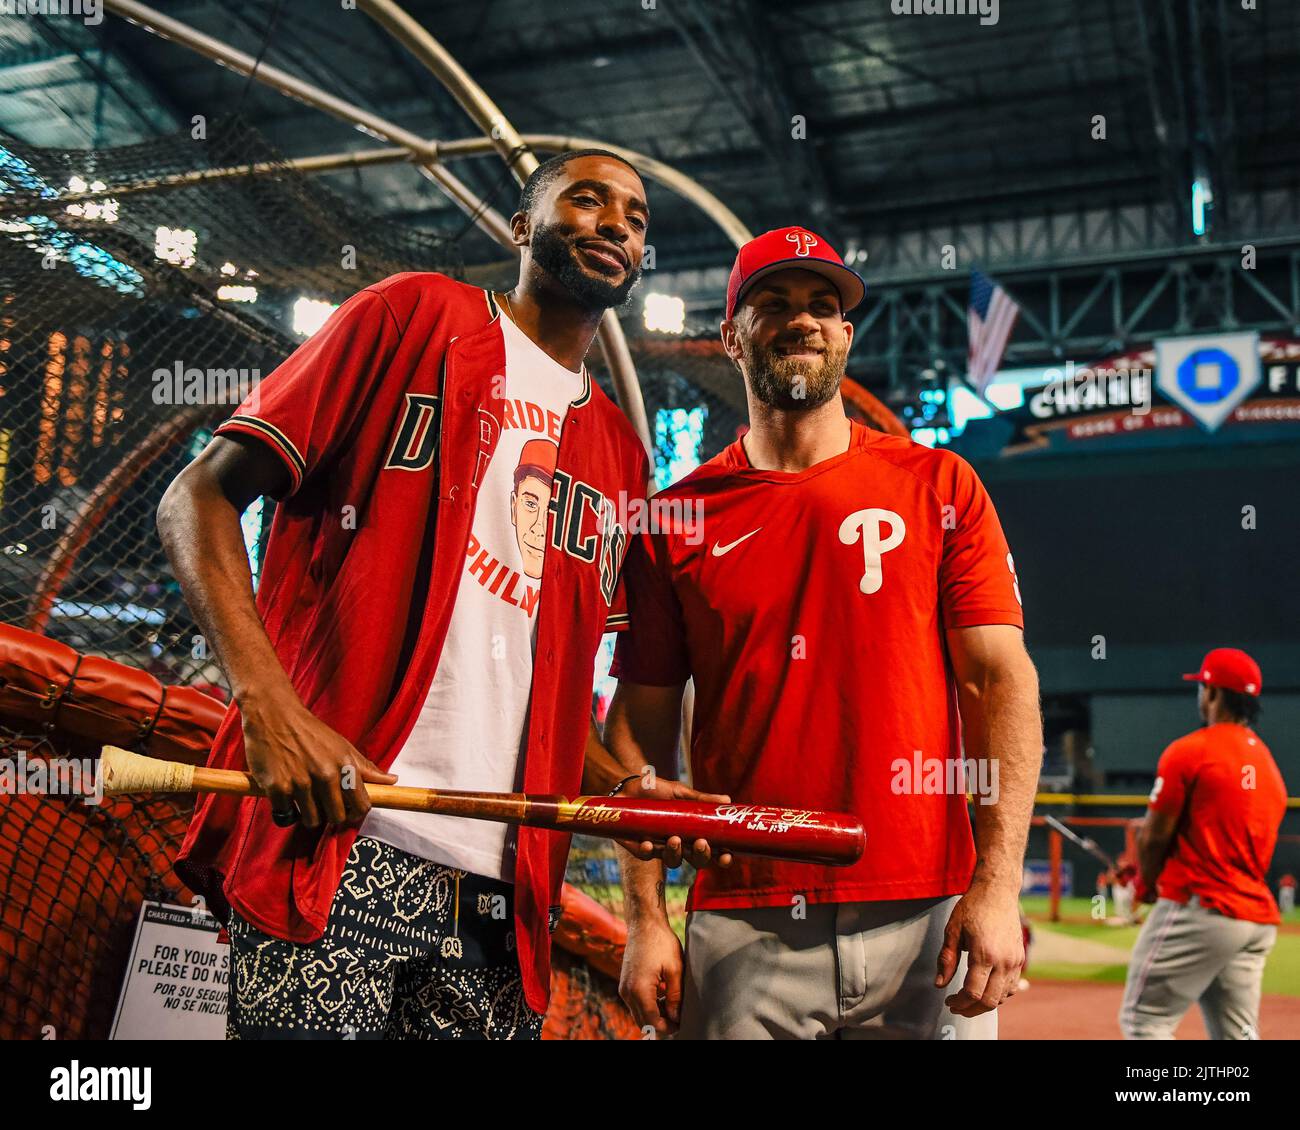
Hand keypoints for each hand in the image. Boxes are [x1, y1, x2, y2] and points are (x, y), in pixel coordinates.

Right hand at [241, 698, 396, 828]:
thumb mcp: (343, 746)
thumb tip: (392, 781)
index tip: (346, 810)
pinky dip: (284, 810)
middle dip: (330, 815)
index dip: (355, 813)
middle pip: (337, 817)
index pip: (362, 806)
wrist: (274, 714)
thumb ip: (366, 768)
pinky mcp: (277, 788)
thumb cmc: (311, 732)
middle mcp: (326, 776)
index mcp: (345, 766)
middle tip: (321, 805)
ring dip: (306, 814)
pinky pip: (285, 815)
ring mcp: (301, 783)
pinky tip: (283, 793)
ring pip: (312, 820)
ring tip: (302, 798)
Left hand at [614, 776, 733, 869]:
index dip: (722, 857)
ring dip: (676, 853)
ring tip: (674, 839)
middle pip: (697, 861)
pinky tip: (647, 842)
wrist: (627, 787)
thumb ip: (701, 799)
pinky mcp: (642, 849)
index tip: (727, 855)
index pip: (714, 850)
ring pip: (674, 862)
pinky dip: (648, 850)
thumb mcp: (679, 792)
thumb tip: (727, 799)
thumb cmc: (656, 790)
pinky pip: (648, 855)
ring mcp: (662, 848)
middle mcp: (681, 844)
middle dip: (702, 856)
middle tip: (701, 843)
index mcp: (694, 832)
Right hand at [619, 918, 685, 1036]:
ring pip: (637, 1014)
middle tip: (678, 1020)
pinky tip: (662, 998)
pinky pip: (634, 1003)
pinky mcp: (624, 983)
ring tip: (672, 1007)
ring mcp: (623, 987)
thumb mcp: (675, 969)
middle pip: (642, 1022)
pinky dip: (647, 1006)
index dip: (667, 1028)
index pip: (652, 1022)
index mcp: (639, 989)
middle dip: (660, 1025)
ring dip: (653, 1016)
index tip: (681, 1025)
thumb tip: (675, 1017)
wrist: (644, 923)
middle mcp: (627, 992)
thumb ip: (675, 997)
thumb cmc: (661, 942)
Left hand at [936, 881, 1025, 1016]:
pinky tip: (985, 989)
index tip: (949, 1001)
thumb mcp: (953, 930)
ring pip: (1003, 997)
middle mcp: (1003, 961)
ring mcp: (1015, 961)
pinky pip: (1012, 986)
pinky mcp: (1020, 958)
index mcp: (984, 954)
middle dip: (971, 1009)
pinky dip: (999, 994)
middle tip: (957, 1006)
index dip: (960, 1002)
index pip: (973, 992)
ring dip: (985, 1003)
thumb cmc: (973, 907)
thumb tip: (939, 983)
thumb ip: (946, 959)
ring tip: (969, 1000)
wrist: (997, 891)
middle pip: (989, 1001)